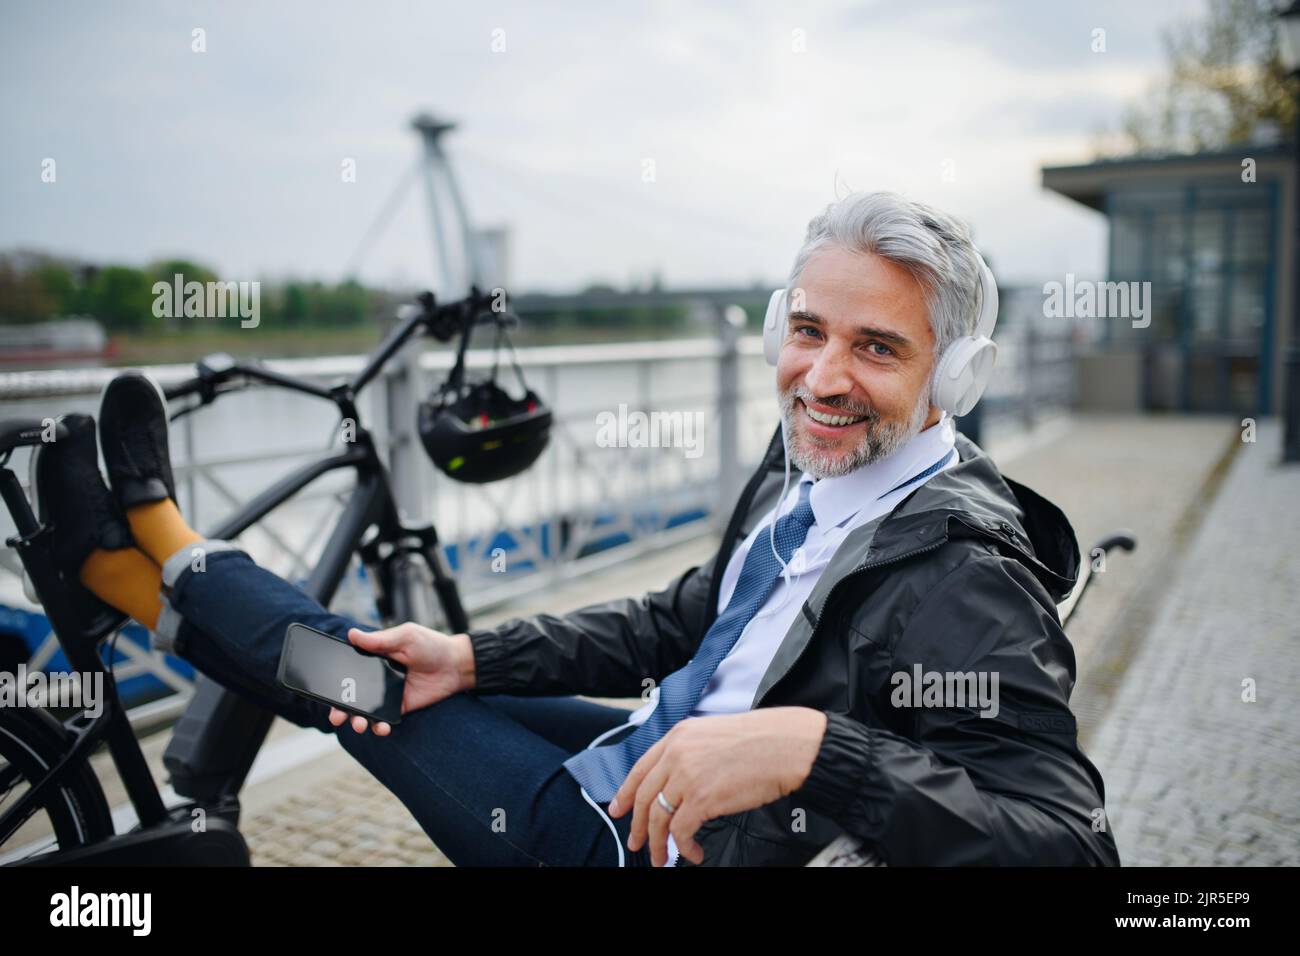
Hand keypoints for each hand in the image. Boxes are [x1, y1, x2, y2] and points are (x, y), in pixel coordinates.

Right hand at [326, 623, 475, 735]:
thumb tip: (352, 634)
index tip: (323, 690)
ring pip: (365, 711)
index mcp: (374, 658)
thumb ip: (380, 640)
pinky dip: (379, 727)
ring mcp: (387, 695)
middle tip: (337, 716)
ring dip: (357, 720)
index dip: (334, 681)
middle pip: (350, 695)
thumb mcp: (406, 637)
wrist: (456, 664)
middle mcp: (376, 679)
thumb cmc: (431, 645)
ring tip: (358, 724)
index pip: (347, 670)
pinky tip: (381, 728)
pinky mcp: (400, 708)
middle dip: (340, 708)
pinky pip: (384, 720)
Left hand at [607, 706, 826, 865]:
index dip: (626, 792)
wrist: (787, 746)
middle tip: (636, 843)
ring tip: (661, 859)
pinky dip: (684, 848)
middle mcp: (677, 754)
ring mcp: (687, 776)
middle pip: (645, 797)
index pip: (641, 768)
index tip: (618, 809)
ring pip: (658, 818)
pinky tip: (694, 854)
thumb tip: (678, 782)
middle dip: (637, 825)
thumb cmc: (761, 741)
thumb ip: (691, 752)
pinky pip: (681, 831)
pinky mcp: (702, 798)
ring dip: (657, 844)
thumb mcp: (714, 734)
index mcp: (678, 736)